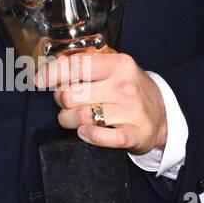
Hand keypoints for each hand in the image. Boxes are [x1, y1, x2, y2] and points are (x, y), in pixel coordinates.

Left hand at [34, 51, 167, 154]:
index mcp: (117, 65)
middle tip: (67, 104)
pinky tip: (86, 133)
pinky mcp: (137, 134)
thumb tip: (48, 69)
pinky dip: (90, 137)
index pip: (76, 65)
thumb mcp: (111, 69)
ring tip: (74, 119)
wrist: (164, 114)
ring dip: (69, 121)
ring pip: (81, 116)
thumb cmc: (128, 90)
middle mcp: (124, 86)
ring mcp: (132, 110)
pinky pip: (105, 138)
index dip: (52, 74)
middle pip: (72, 94)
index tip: (39, 81)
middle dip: (62, 101)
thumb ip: (83, 66)